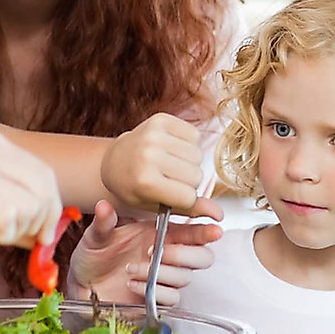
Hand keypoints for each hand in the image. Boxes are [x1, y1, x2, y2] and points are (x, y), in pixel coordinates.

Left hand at [67, 200, 221, 305]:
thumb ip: (104, 222)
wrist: (83, 285)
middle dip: (185, 254)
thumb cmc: (94, 255)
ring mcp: (165, 277)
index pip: (194, 231)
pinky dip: (154, 290)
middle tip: (159, 251)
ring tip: (132, 268)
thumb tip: (104, 205)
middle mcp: (168, 254)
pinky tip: (133, 283)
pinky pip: (172, 297)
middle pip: (203, 257)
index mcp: (161, 233)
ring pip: (186, 277)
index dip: (207, 229)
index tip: (216, 226)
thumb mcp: (96, 235)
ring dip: (161, 272)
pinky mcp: (159, 298)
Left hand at [100, 113, 222, 217]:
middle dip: (188, 181)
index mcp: (145, 181)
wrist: (115, 160)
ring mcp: (154, 134)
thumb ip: (190, 209)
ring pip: (198, 155)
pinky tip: (173, 149)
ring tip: (171, 164)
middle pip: (196, 175)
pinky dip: (189, 144)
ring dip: (189, 162)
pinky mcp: (161, 119)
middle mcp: (149, 155)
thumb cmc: (135, 187)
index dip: (184, 198)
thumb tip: (220, 214)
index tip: (170, 195)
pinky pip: (194, 135)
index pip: (189, 196)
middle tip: (169, 179)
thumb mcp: (157, 205)